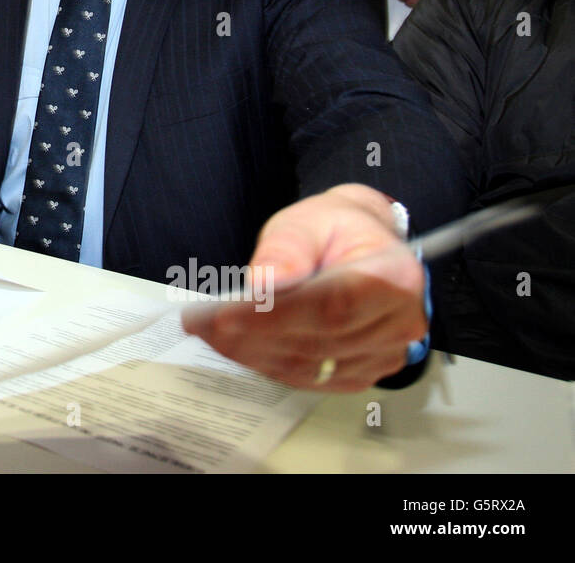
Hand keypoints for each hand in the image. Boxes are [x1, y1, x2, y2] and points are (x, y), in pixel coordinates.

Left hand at [182, 184, 425, 391]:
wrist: (358, 247)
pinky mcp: (361, 372)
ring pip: (309, 365)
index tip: (226, 315)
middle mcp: (399, 322)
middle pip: (318, 340)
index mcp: (396, 276)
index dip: (277, 315)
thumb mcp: (307, 221)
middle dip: (250, 334)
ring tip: (206, 331)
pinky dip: (266, 362)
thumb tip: (264, 283)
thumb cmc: (335, 230)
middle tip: (199, 322)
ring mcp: (382, 354)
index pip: (333, 303)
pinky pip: (308, 377)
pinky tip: (234, 346)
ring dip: (251, 352)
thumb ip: (286, 249)